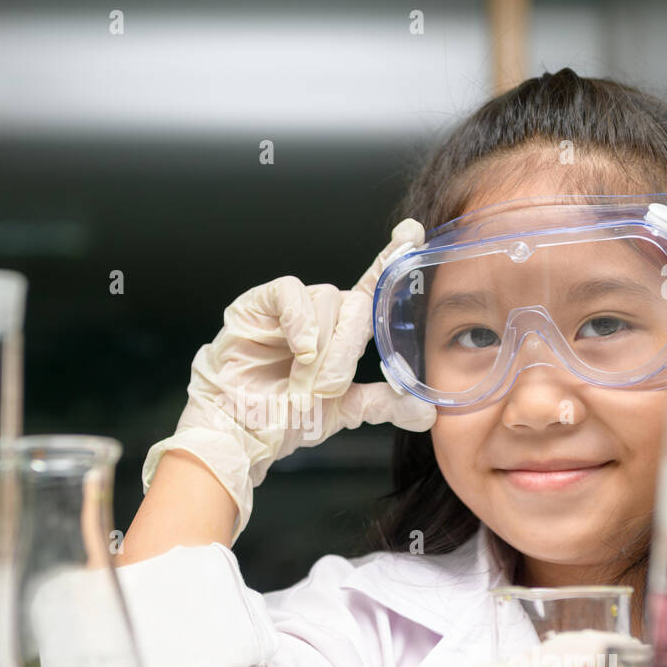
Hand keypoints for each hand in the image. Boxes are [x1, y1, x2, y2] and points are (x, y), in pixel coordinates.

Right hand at [141, 219, 437, 541]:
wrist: (240, 433)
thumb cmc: (282, 419)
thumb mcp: (343, 412)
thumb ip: (383, 403)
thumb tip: (425, 412)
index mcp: (339, 335)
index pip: (370, 291)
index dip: (390, 260)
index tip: (412, 233)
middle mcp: (317, 317)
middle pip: (353, 304)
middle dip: (347, 347)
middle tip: (329, 385)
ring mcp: (287, 309)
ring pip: (326, 300)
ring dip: (322, 345)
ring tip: (304, 378)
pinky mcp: (257, 305)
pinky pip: (290, 293)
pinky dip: (300, 321)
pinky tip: (299, 349)